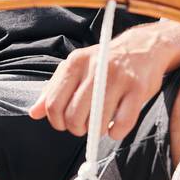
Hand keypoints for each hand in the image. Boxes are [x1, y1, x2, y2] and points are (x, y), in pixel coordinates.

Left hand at [28, 35, 167, 139]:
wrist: (144, 47)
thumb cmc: (106, 62)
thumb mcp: (77, 68)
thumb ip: (54, 89)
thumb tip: (34, 113)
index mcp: (76, 63)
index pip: (54, 103)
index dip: (56, 121)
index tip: (64, 123)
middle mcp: (96, 69)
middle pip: (73, 116)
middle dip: (77, 129)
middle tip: (84, 125)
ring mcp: (118, 79)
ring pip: (97, 123)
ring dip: (97, 131)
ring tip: (101, 123)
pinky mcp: (138, 90)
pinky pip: (122, 124)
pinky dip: (116, 132)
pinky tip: (116, 126)